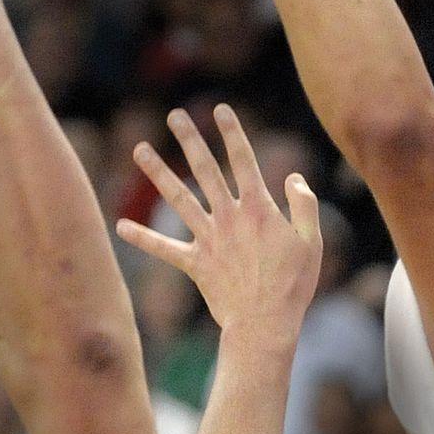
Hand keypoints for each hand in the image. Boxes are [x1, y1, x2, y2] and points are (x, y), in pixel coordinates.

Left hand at [117, 105, 321, 338]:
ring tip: (139, 150)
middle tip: (174, 116)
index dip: (232, 133)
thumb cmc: (294, 285)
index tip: (220, 109)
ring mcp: (209, 239)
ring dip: (158, 172)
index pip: (244, 161)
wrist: (266, 324)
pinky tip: (120, 226)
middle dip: (190, 140)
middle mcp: (230, 217)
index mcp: (259, 209)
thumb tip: (294, 177)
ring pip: (178, 199)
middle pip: (205, 170)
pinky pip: (164, 249)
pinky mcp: (195, 264)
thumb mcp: (313, 242)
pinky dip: (143, 238)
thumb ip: (305, 205)